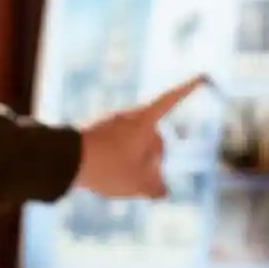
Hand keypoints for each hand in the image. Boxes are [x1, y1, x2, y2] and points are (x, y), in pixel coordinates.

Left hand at [75, 74, 206, 197]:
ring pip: (134, 145)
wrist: (65, 160)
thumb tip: (162, 191)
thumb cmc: (107, 167)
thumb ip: (155, 188)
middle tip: (143, 181)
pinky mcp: (97, 132)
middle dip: (154, 159)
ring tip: (120, 180)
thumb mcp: (137, 184)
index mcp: (144, 122)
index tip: (202, 77)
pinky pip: (117, 147)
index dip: (188, 89)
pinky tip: (108, 177)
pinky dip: (118, 162)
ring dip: (135, 163)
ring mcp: (112, 123)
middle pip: (154, 138)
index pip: (172, 101)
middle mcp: (129, 117)